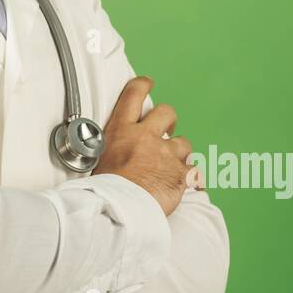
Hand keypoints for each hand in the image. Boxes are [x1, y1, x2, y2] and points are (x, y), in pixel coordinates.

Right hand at [91, 75, 201, 215]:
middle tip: (167, 130)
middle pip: (167, 113)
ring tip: (169, 167)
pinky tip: (181, 185)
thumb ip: (114, 148)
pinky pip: (194, 172)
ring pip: (184, 144)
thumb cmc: (104, 189)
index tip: (148, 83)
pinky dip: (189, 179)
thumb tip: (115, 151)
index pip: (133, 95)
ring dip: (179, 153)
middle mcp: (146, 137)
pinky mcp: (181, 174)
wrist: (119, 210)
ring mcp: (166, 155)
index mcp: (122, 131)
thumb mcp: (98, 159)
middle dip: (169, 120)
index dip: (143, 85)